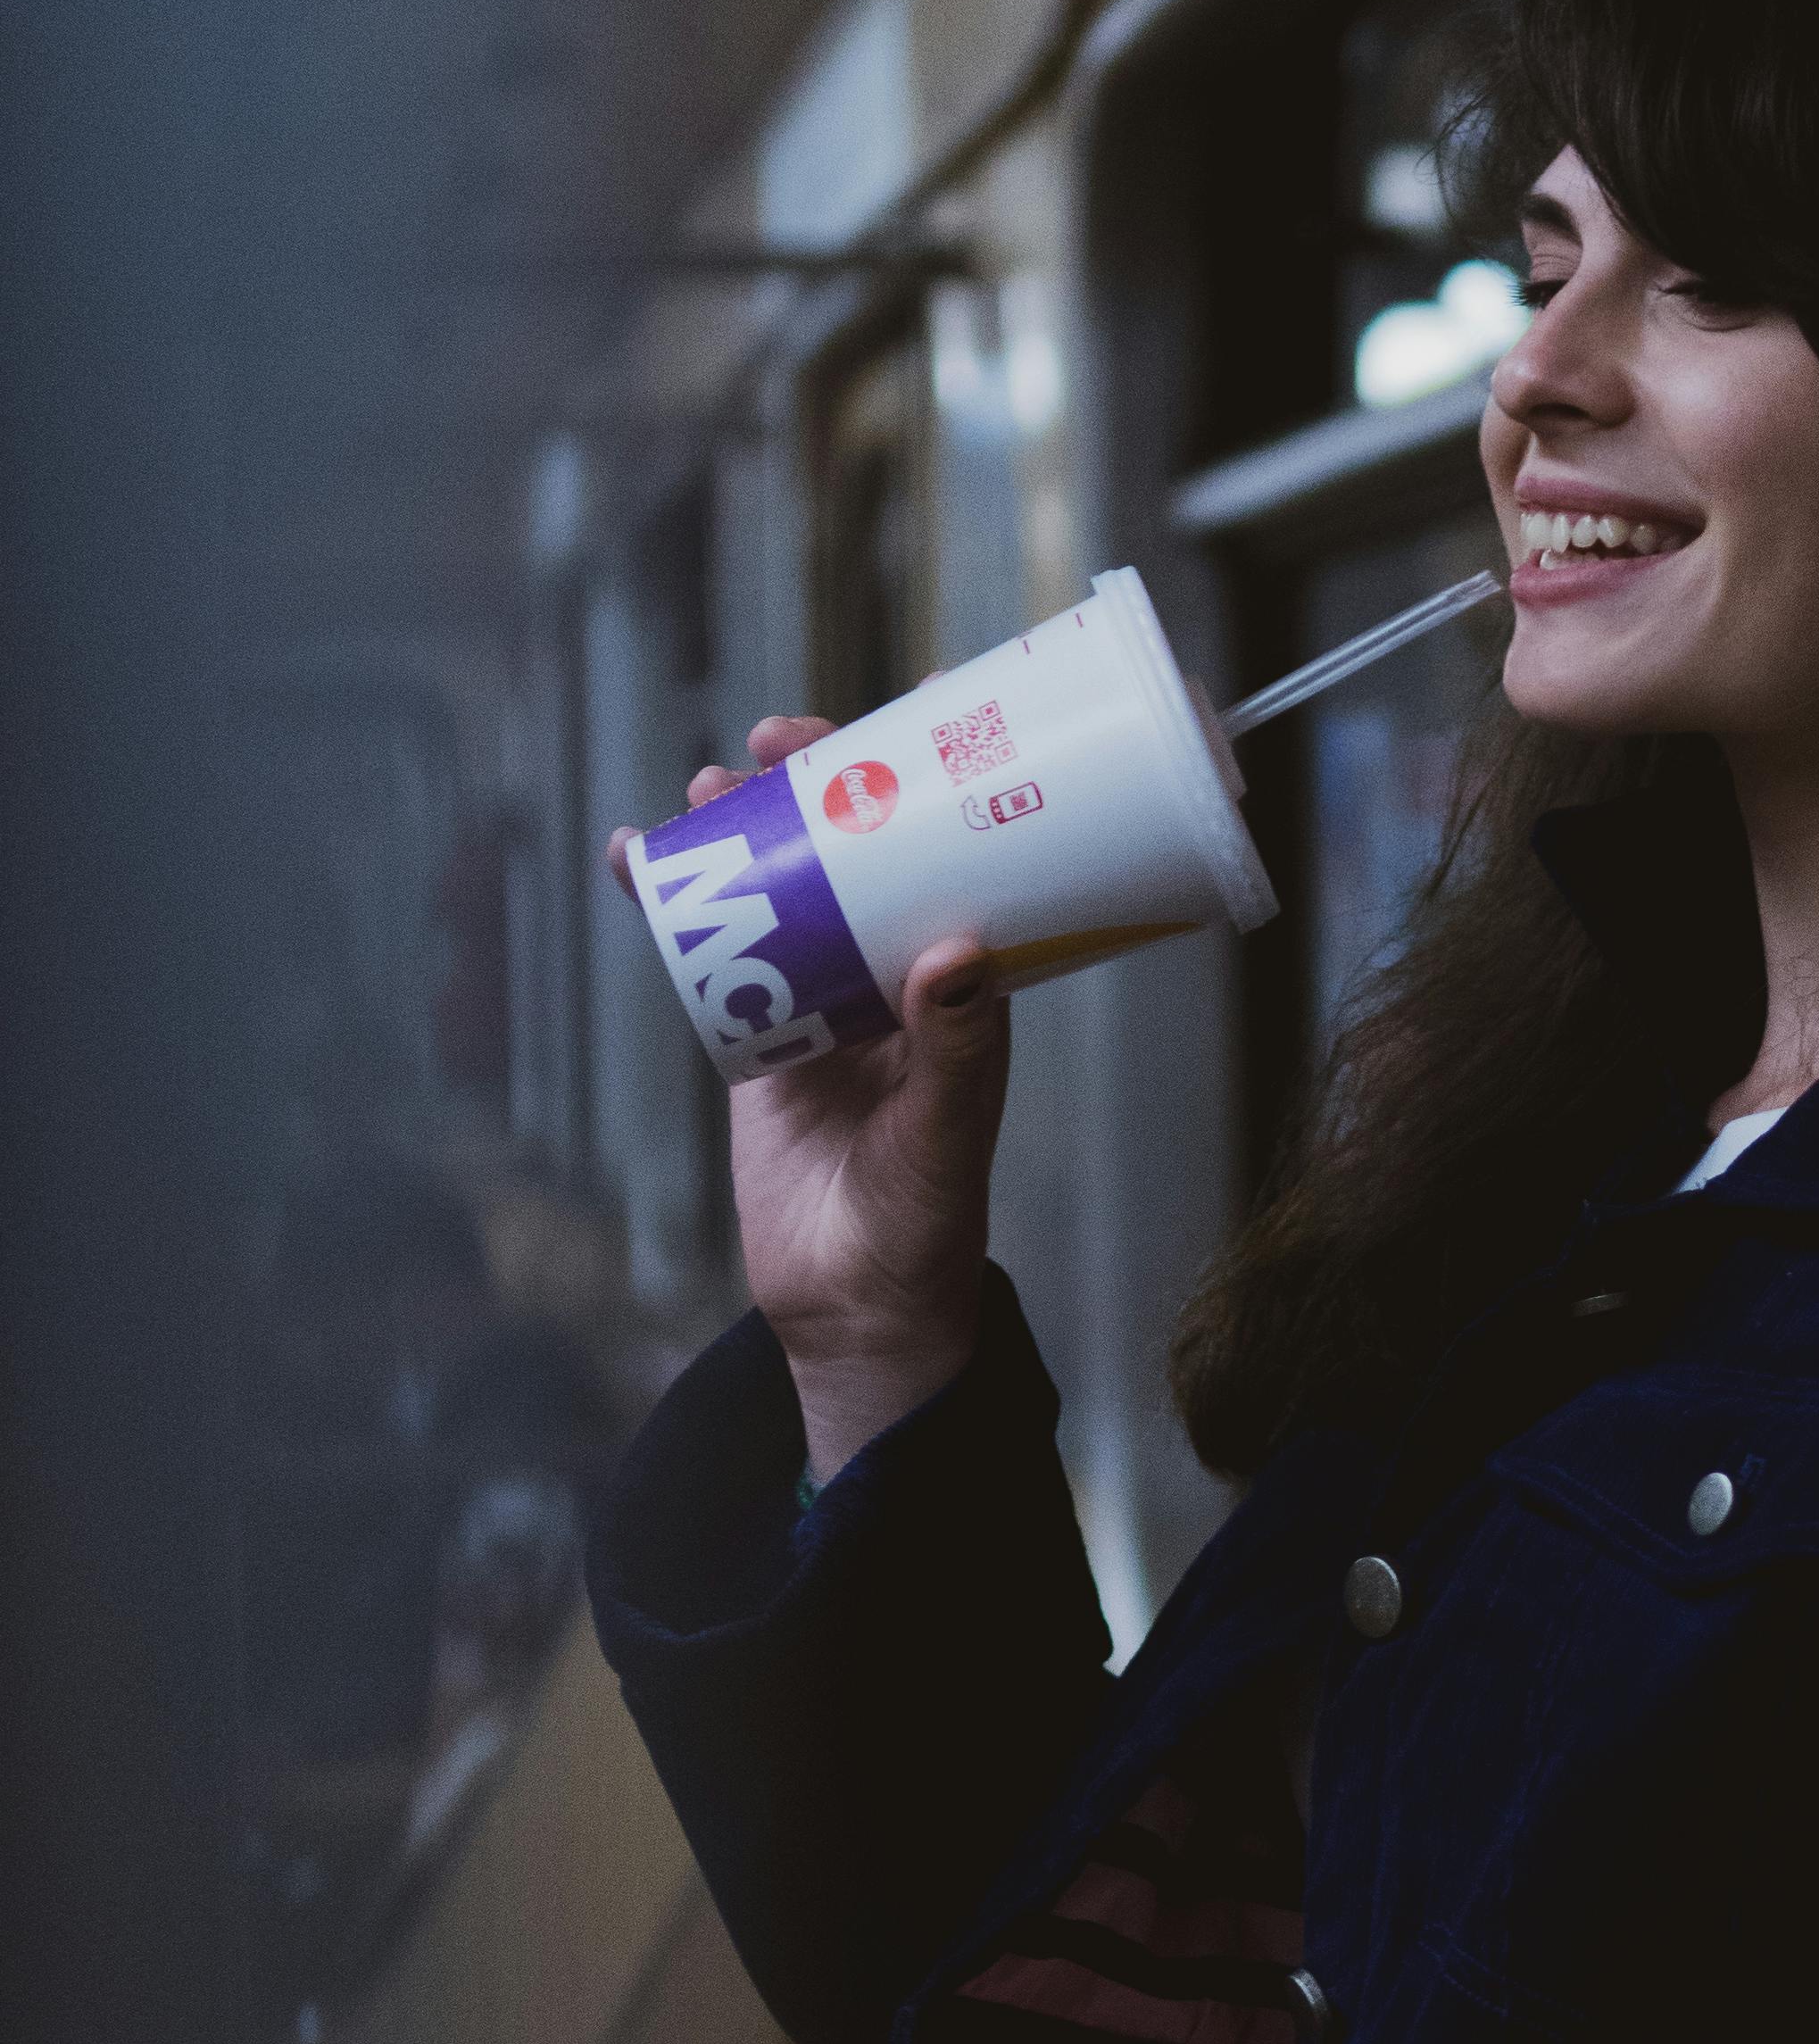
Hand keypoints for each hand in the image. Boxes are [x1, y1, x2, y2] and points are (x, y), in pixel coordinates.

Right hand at [611, 715, 1008, 1481]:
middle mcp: (891, 984)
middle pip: (849, 858)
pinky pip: (710, 962)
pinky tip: (634, 866)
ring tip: (701, 788)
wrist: (855, 1313)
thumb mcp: (947, 1135)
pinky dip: (671, 914)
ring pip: (773, 897)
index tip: (878, 729)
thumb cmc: (926, 1230)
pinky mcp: (754, 1046)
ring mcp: (817, 1008)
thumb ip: (956, 1051)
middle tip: (770, 742)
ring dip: (735, 837)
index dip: (909, 789)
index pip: (941, 862)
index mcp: (957, 990)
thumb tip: (960, 949)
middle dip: (807, 793)